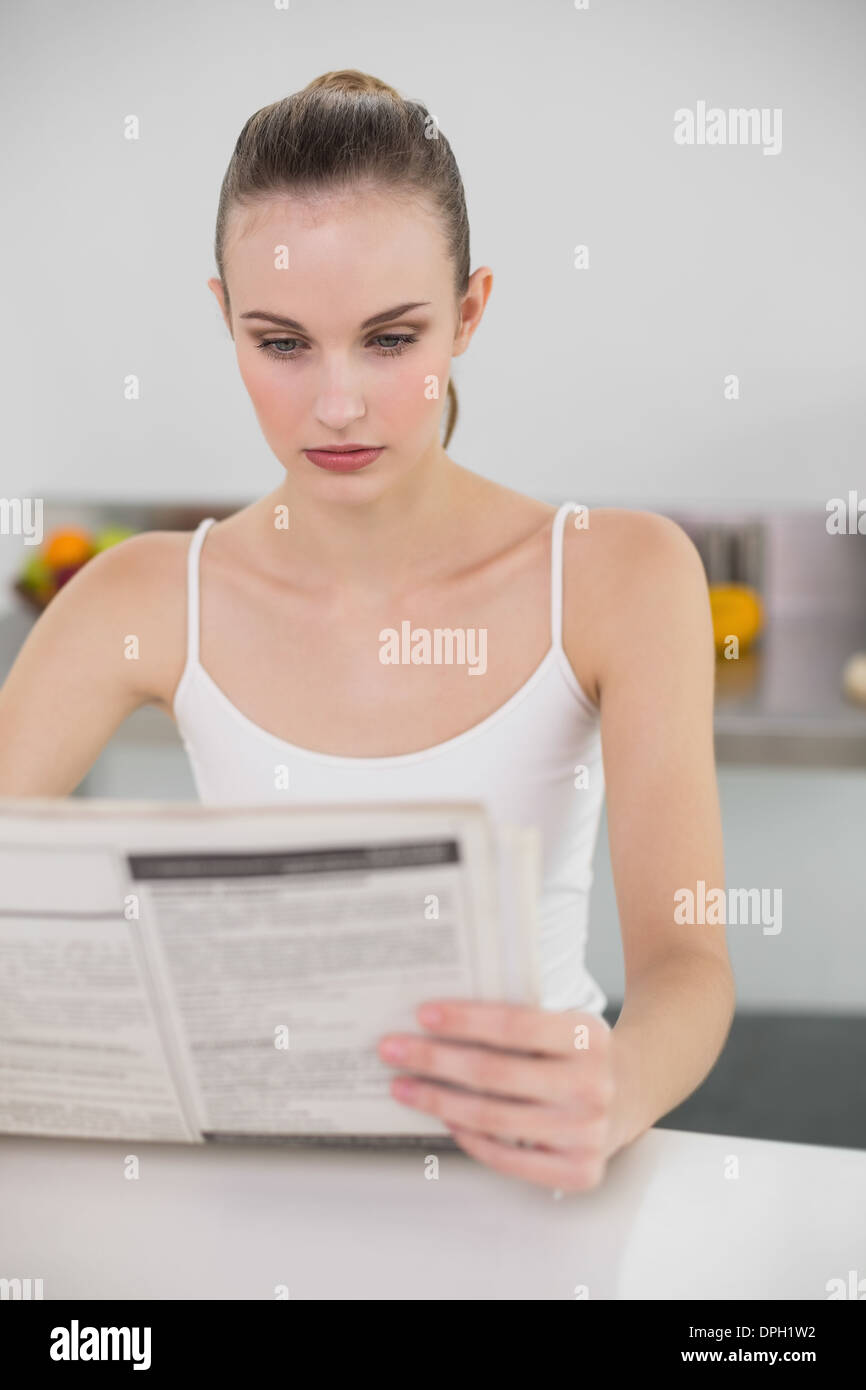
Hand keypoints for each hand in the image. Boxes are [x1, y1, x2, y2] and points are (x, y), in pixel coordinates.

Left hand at [378, 1000, 614, 1191]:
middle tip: (394, 1049)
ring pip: (493, 1118)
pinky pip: (507, 1157)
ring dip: (438, 1100)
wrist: (631, 1090)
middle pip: (495, 1074)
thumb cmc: (578, 1052)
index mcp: (589, 1036)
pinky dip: (469, 1136)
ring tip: (404, 1087)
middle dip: (434, 1060)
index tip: (423, 1015)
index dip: (465, 1020)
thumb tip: (438, 1020)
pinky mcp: (578, 1170)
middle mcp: (591, 1085)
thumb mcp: (563, 1021)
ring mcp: (587, 1133)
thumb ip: (517, 1021)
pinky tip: (444, 1116)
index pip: (515, 1024)